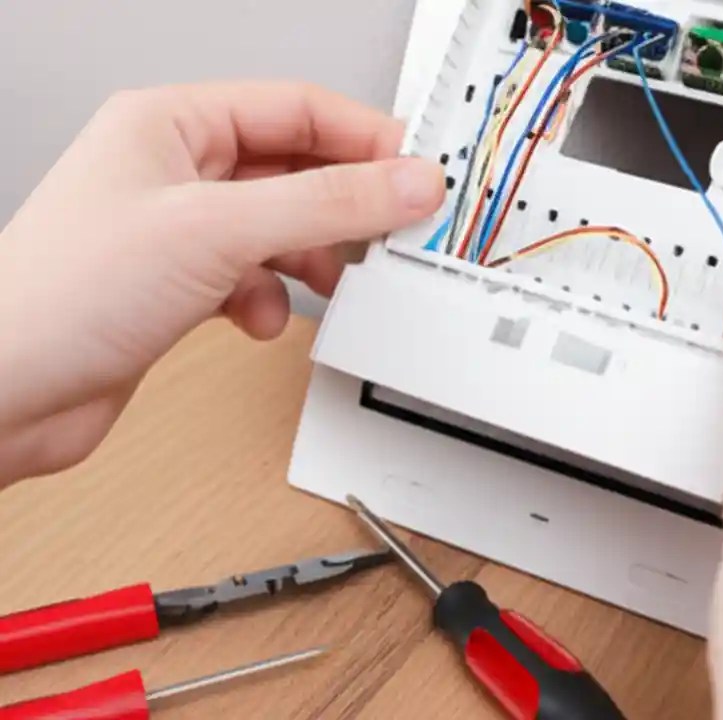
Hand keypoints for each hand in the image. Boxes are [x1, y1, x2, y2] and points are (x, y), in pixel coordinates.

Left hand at [0, 82, 443, 484]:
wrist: (6, 394)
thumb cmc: (62, 296)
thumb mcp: (219, 230)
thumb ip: (327, 204)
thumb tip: (407, 182)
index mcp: (171, 123)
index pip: (297, 108)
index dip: (365, 136)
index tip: (420, 170)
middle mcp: (175, 170)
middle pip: (295, 169)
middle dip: (346, 204)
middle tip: (397, 229)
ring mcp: (178, 230)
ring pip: (281, 227)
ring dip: (312, 258)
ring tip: (338, 279)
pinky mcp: (179, 286)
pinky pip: (256, 277)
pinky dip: (271, 298)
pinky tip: (262, 317)